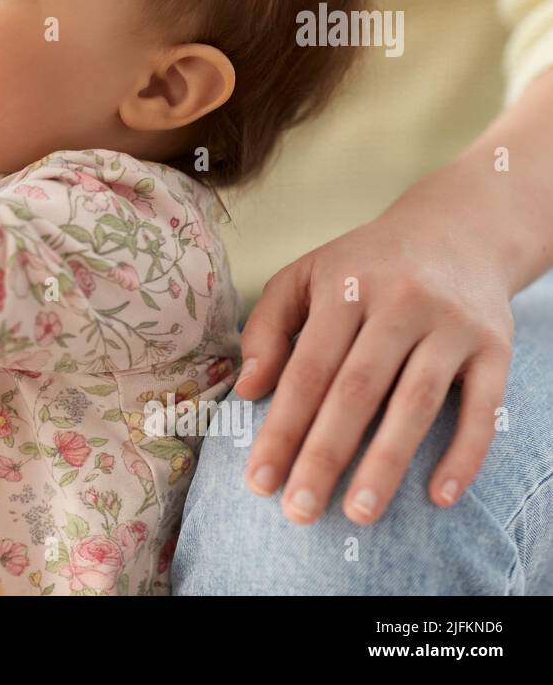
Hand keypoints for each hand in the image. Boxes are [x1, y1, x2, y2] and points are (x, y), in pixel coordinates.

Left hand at [236, 199, 512, 525]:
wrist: (458, 229)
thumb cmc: (363, 265)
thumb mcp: (304, 276)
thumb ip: (267, 328)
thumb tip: (248, 390)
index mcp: (345, 286)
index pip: (307, 369)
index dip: (281, 428)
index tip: (258, 481)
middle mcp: (400, 302)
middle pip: (357, 390)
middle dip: (325, 455)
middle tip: (300, 511)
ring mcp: (451, 325)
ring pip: (417, 402)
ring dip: (386, 463)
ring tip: (359, 513)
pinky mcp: (495, 345)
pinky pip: (482, 406)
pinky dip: (464, 453)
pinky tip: (438, 495)